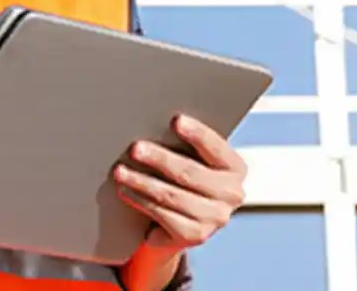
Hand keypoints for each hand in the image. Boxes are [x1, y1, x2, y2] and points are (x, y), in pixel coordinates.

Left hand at [113, 114, 246, 252]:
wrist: (181, 219)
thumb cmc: (184, 176)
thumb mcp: (192, 158)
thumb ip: (185, 143)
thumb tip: (155, 123)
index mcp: (235, 168)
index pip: (216, 148)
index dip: (197, 134)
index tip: (176, 120)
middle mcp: (232, 194)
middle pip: (190, 173)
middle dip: (159, 159)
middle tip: (135, 149)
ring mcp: (215, 218)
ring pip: (172, 196)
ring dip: (142, 182)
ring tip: (121, 171)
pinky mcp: (195, 235)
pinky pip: (162, 214)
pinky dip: (140, 201)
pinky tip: (126, 190)